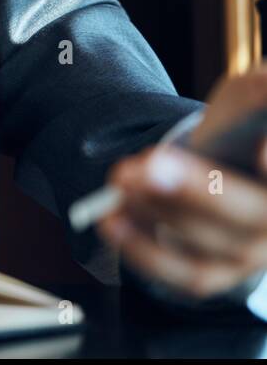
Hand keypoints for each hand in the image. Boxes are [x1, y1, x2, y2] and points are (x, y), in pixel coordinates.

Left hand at [98, 66, 266, 298]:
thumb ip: (258, 93)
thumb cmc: (241, 127)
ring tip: (121, 179)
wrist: (223, 166)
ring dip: (158, 209)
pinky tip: (112, 221)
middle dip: (198, 190)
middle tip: (149, 165)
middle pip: (254, 215)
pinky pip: (186, 274)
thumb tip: (264, 90)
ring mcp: (258, 253)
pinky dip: (144, 249)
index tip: (257, 151)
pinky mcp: (224, 274)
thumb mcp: (250, 96)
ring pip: (214, 242)